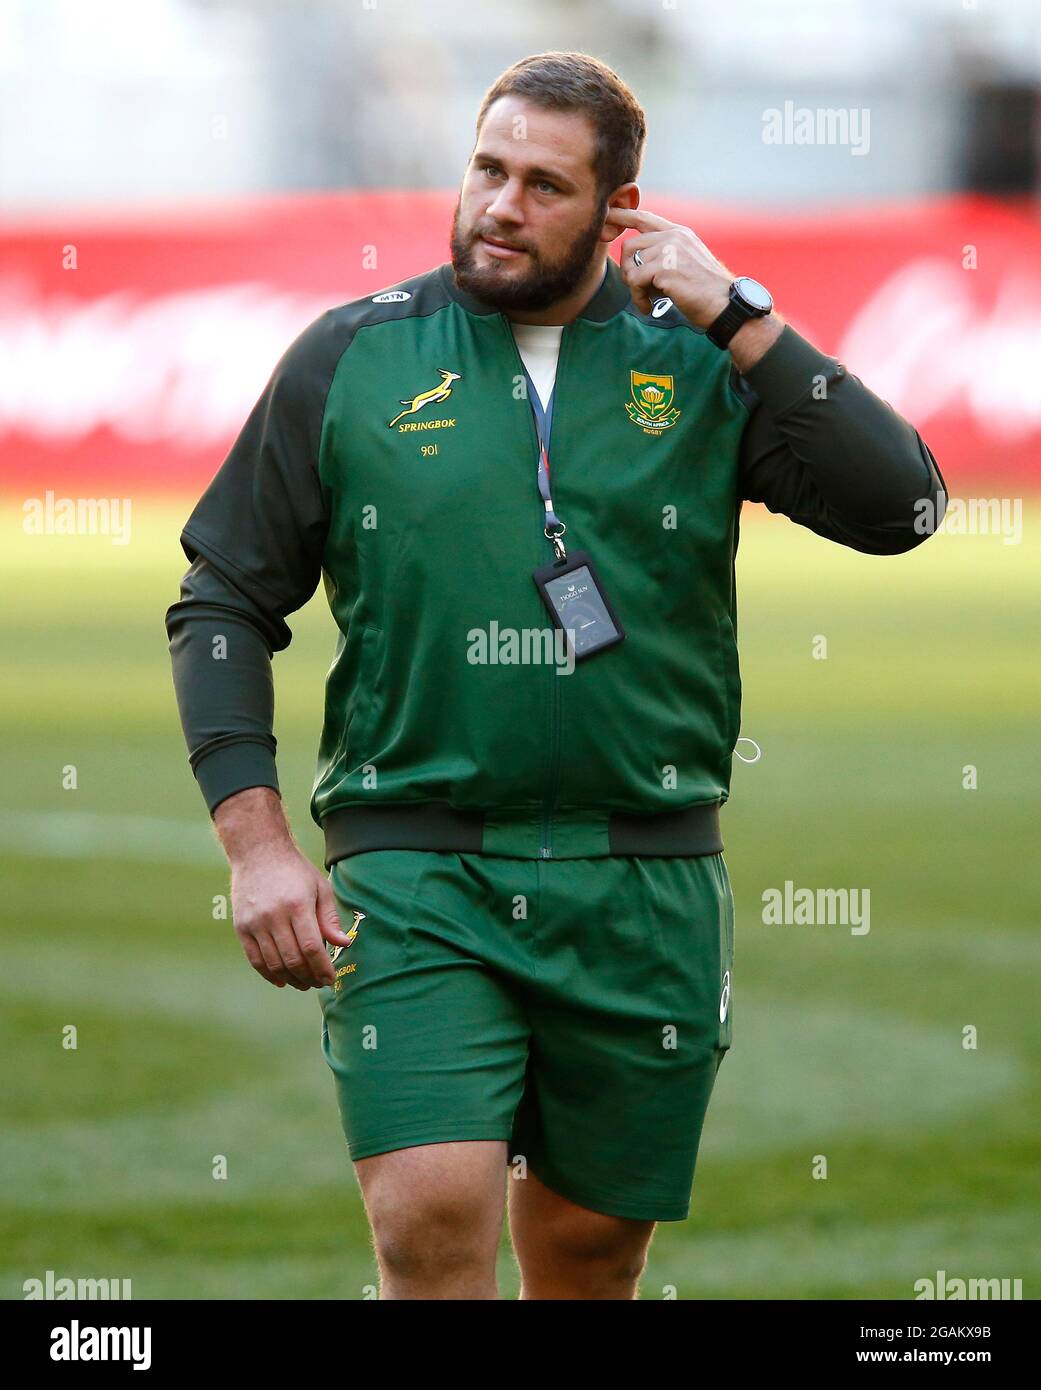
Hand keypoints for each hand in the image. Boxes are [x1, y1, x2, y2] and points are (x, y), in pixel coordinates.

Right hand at [230, 842, 350, 989]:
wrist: (258, 852)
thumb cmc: (295, 870)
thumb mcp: (320, 887)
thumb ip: (330, 918)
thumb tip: (344, 944)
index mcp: (298, 905)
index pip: (312, 948)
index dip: (322, 969)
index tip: (330, 979)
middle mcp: (274, 916)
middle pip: (292, 960)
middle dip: (309, 978)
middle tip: (318, 983)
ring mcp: (255, 923)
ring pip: (274, 964)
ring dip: (291, 980)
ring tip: (303, 983)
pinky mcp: (241, 928)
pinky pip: (255, 960)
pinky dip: (269, 974)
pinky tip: (282, 981)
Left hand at [605, 206, 734, 326]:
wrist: (725, 304)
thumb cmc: (705, 290)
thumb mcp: (686, 262)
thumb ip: (665, 254)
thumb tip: (637, 261)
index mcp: (678, 233)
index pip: (644, 217)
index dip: (622, 215)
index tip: (607, 213)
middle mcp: (674, 237)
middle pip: (629, 245)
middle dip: (628, 270)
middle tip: (638, 289)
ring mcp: (670, 251)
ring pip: (631, 266)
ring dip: (634, 288)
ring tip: (647, 299)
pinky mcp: (665, 268)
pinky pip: (635, 282)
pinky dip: (638, 298)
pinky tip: (648, 306)